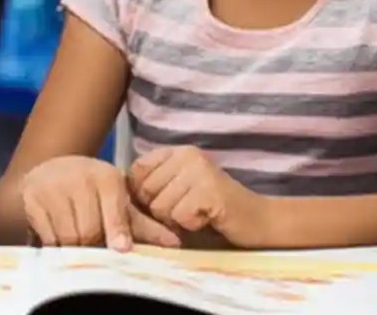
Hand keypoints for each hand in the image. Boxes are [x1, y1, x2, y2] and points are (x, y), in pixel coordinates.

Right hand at [20, 155, 180, 250]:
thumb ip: (144, 224)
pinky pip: (47, 237)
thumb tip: (174, 244)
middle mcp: (81, 178)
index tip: (121, 249)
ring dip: (73, 246)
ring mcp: (54, 187)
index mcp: (107, 178)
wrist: (51, 170)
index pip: (114, 214)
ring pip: (68, 236)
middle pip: (89, 231)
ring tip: (75, 239)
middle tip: (92, 243)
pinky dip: (55, 245)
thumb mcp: (118, 201)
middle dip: (92, 244)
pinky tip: (58, 236)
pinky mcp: (33, 198)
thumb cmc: (92, 191)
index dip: (116, 233)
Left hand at [129, 146, 269, 247]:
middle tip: (187, 213)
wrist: (259, 222)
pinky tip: (208, 219)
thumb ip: (154, 187)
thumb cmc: (213, 212)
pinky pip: (179, 217)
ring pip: (160, 207)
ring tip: (198, 215)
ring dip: (177, 221)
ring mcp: (200, 170)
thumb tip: (117, 195)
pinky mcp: (210, 190)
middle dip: (161, 212)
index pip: (136, 170)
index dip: (142, 195)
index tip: (164, 204)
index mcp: (178, 152)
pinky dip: (192, 226)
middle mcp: (188, 155)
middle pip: (145, 192)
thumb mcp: (179, 192)